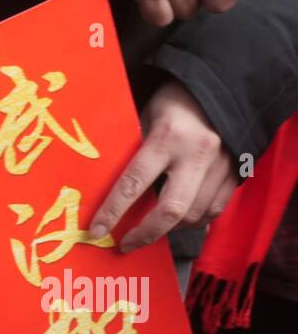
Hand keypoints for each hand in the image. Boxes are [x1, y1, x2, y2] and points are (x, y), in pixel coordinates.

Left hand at [89, 80, 237, 251]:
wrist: (220, 88)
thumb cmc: (172, 104)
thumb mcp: (143, 118)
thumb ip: (130, 153)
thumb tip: (102, 191)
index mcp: (168, 136)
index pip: (134, 183)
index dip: (112, 212)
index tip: (96, 232)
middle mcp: (197, 153)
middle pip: (172, 210)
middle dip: (146, 234)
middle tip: (126, 244)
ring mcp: (221, 164)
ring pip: (194, 214)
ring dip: (169, 229)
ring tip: (150, 229)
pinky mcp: (237, 171)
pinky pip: (214, 210)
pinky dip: (192, 221)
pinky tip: (177, 220)